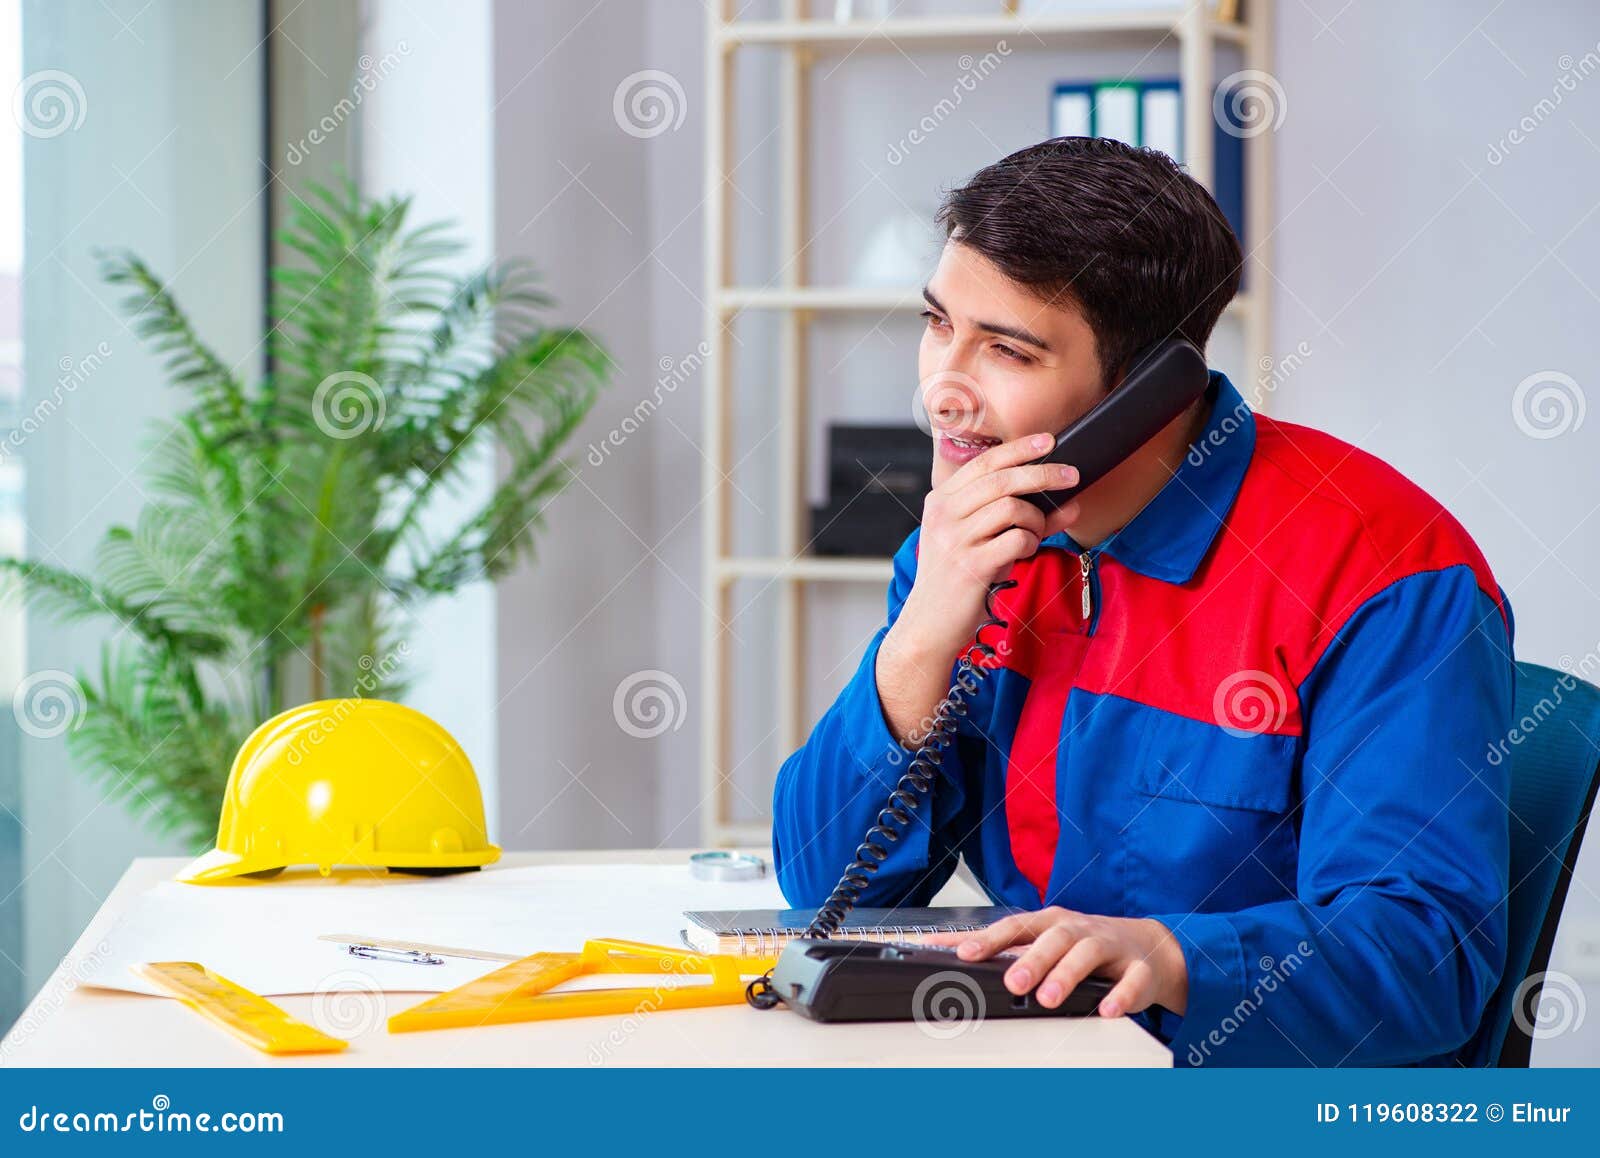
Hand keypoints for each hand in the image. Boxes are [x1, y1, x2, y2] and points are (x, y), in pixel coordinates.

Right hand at [894, 433, 1079, 659]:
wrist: (929, 625)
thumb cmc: (957, 580)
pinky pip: (1016, 539)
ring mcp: (954, 540)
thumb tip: (1068, 504)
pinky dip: (1030, 542)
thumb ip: (1019, 520)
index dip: (1019, 448)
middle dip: (1043, 474)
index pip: (984, 463)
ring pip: (1012, 508)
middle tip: (1071, 476)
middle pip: (1002, 479)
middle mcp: (944, 515)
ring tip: (1035, 534)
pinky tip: (1025, 551)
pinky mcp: (970, 565)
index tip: (1049, 441)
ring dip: (1035, 520)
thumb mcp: (981, 542)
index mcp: (940, 501)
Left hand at [924, 907, 1188, 1017]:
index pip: (1017, 926)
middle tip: (1013, 982)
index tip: (965, 954)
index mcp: (1049, 922)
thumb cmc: (1082, 942)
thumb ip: (993, 944)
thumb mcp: (1038, 938)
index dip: (991, 939)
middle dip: (1032, 960)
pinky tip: (1106, 1010)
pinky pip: (1131, 980)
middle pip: (1054, 938)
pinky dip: (1119, 995)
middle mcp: (1077, 929)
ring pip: (1087, 954)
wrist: (1144, 945)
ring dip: (1067, 975)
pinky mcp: (1138, 969)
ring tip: (1049, 998)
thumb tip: (936, 945)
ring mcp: (1109, 947)